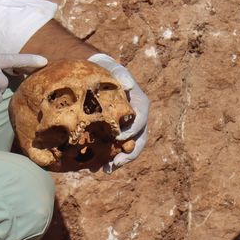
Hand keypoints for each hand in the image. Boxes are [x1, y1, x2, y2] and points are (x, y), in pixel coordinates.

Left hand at [88, 53, 148, 171]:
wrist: (97, 75)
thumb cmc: (106, 71)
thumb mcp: (113, 69)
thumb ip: (121, 74)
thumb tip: (128, 85)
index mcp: (140, 105)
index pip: (141, 121)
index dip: (133, 131)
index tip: (119, 138)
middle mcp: (137, 119)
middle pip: (139, 140)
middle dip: (128, 154)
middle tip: (115, 164)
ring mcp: (128, 128)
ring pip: (129, 148)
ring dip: (120, 161)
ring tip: (106, 170)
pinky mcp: (117, 133)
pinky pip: (117, 149)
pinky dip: (110, 158)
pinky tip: (98, 167)